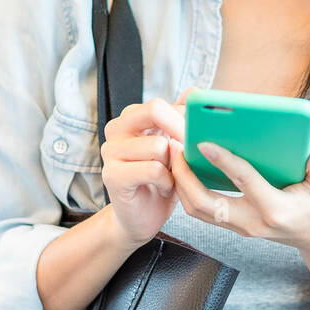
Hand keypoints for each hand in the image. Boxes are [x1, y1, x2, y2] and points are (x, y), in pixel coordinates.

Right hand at [100, 87, 196, 246]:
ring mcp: (110, 152)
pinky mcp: (112, 175)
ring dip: (174, 166)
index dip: (184, 119)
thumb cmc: (161, 180)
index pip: (161, 104)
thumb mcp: (175, 147)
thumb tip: (194, 91)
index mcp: (131, 118)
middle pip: (154, 110)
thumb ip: (180, 119)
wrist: (141, 218)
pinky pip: (153, 169)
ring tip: (172, 177)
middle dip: (181, 130)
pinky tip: (164, 189)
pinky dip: (167, 182)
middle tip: (191, 152)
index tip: (198, 135)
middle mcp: (116, 130)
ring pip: (159, 145)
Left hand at [170, 135, 309, 251]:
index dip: (223, 161)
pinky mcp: (233, 225)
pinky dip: (188, 190)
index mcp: (275, 210)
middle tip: (174, 148)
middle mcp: (252, 222)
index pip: (243, 182)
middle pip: (205, 205)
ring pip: (197, 210)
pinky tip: (184, 167)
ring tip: (174, 154)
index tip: (203, 143)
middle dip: (184, 177)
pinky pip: (202, 210)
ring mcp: (240, 227)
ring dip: (181, 183)